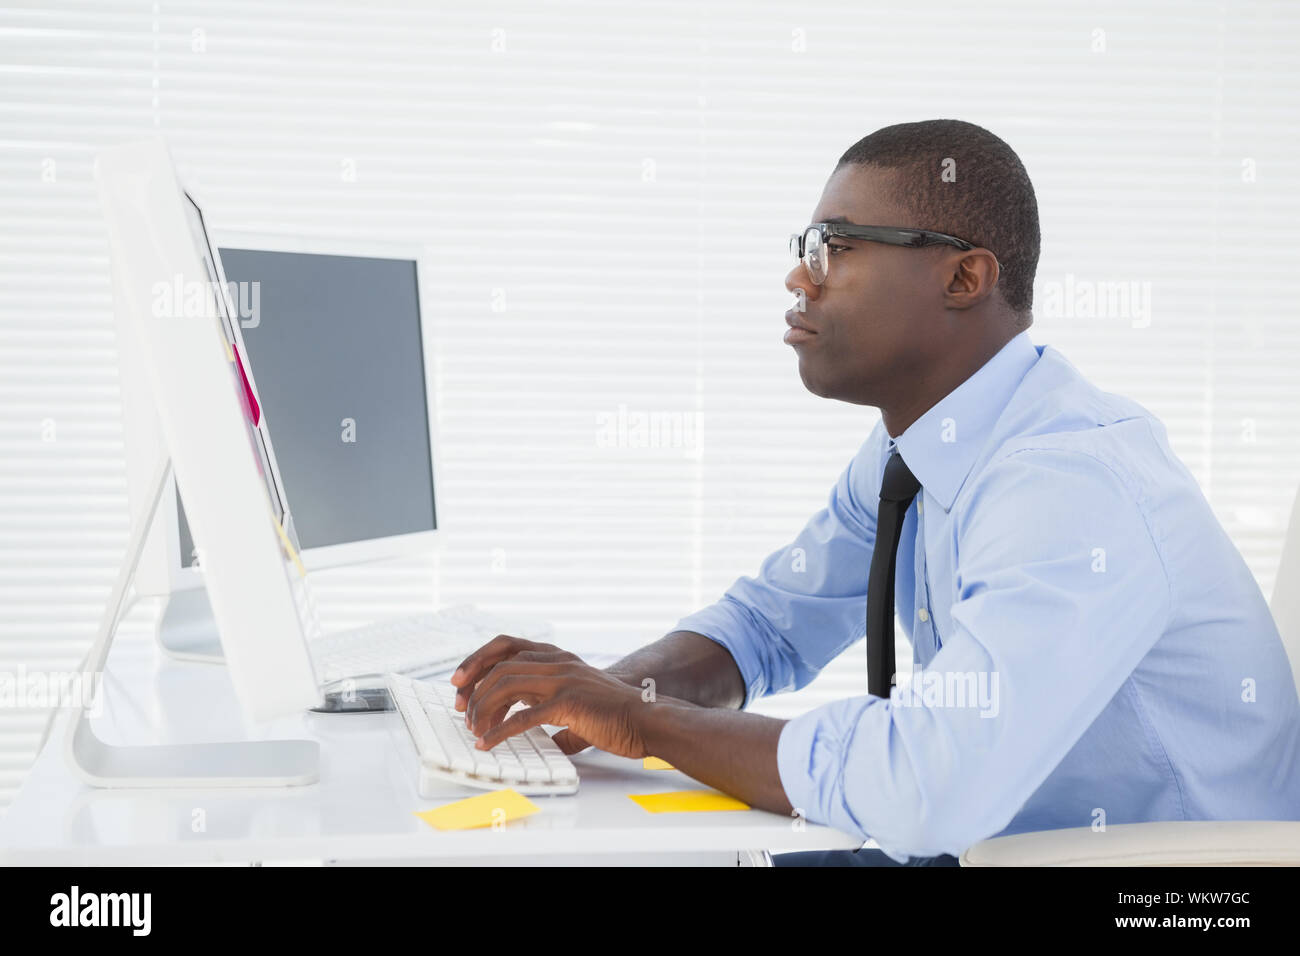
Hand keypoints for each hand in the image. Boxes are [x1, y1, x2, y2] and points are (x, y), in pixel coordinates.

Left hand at [449, 636, 647, 757]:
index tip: (460, 682)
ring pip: (507, 685)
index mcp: (558, 657)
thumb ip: (553, 707)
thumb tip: (538, 732)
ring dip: (483, 707)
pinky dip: (500, 731)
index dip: (478, 661)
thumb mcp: (578, 700)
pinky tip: (489, 742)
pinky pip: (524, 716)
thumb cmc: (616, 714)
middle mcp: (558, 662)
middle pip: (500, 664)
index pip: (507, 646)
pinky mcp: (568, 703)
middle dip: (473, 686)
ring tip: (475, 728)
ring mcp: (563, 680)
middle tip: (461, 709)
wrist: (645, 719)